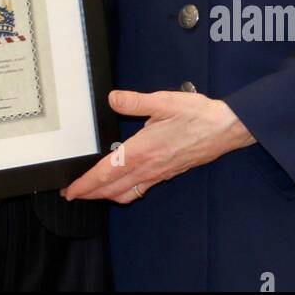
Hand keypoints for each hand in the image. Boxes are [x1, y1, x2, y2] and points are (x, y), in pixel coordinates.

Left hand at [62, 90, 254, 203]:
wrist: (224, 129)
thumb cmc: (196, 115)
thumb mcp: (163, 101)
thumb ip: (135, 101)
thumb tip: (113, 99)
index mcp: (142, 151)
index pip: (105, 174)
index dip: (85, 184)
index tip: (70, 191)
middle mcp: (148, 167)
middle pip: (111, 189)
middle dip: (90, 194)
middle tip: (72, 194)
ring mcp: (158, 173)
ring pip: (126, 193)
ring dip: (106, 195)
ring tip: (92, 192)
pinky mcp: (167, 173)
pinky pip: (140, 190)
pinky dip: (125, 193)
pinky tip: (122, 187)